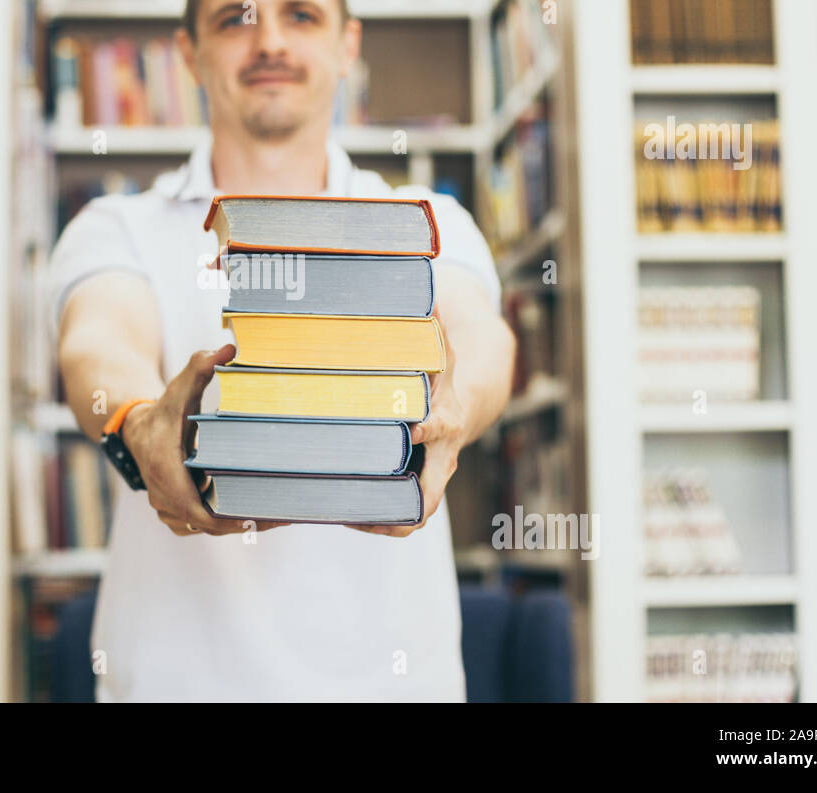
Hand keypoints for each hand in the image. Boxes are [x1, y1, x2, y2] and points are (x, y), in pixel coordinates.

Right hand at [121, 343, 286, 536]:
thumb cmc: (164, 410)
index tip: (255, 516)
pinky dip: (225, 525)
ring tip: (276, 517)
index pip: (194, 509)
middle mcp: (162, 494)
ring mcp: (166, 507)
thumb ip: (200, 366)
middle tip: (281, 516)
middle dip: (244, 523)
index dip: (225, 519)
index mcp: (164, 467)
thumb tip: (228, 347)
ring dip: (237, 525)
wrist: (137, 432)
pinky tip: (255, 517)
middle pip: (207, 524)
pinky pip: (200, 527)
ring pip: (205, 528)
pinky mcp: (173, 513)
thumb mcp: (180, 386)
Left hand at [347, 313, 474, 538]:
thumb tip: (419, 293)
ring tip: (348, 520)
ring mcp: (434, 475)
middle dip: (404, 505)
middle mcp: (442, 455)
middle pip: (432, 494)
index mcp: (445, 420)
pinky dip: (381, 520)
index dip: (421, 431)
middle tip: (365, 507)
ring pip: (418, 513)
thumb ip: (427, 327)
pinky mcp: (421, 485)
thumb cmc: (444, 374)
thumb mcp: (439, 349)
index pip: (435, 429)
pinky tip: (346, 515)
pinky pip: (406, 514)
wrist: (470, 401)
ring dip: (386, 523)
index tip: (402, 432)